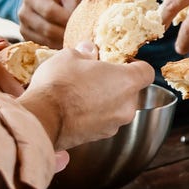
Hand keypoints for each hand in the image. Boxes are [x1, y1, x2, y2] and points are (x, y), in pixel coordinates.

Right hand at [17, 43, 154, 150]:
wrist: (41, 119)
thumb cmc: (58, 85)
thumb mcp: (69, 56)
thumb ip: (85, 53)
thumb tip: (88, 51)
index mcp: (127, 82)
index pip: (147, 72)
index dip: (135, 64)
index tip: (121, 61)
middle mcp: (126, 107)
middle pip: (131, 92)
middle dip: (116, 84)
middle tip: (95, 75)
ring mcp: (113, 125)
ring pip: (116, 108)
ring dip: (104, 100)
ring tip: (80, 92)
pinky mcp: (98, 138)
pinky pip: (102, 121)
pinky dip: (94, 114)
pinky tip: (74, 108)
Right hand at [18, 0, 80, 47]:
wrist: (39, 2)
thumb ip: (74, 6)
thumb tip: (80, 24)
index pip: (49, 11)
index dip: (66, 20)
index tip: (81, 24)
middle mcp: (24, 13)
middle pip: (47, 29)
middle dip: (67, 34)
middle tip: (82, 37)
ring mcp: (23, 28)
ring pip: (47, 41)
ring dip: (64, 43)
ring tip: (78, 42)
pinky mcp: (27, 39)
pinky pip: (45, 46)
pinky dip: (58, 47)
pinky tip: (68, 44)